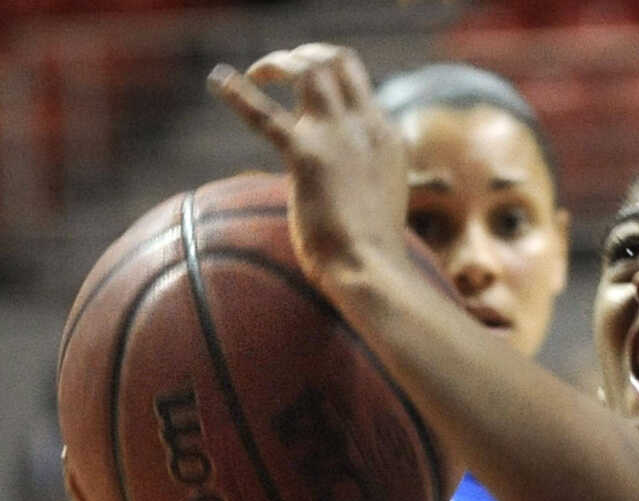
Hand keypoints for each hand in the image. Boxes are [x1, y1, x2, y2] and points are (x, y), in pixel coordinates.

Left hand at [207, 45, 408, 284]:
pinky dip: (237, 94)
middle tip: (278, 73)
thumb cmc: (375, 251)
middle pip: (338, 61)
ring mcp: (337, 138)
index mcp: (386, 138)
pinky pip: (264, 115)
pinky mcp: (306, 157)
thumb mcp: (384, 200)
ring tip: (257, 74)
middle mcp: (365, 127)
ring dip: (279, 63)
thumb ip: (371, 176)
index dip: (329, 81)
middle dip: (305, 56)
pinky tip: (217, 81)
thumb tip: (368, 189)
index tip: (305, 93)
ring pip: (310, 68)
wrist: (375, 271)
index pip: (359, 88)